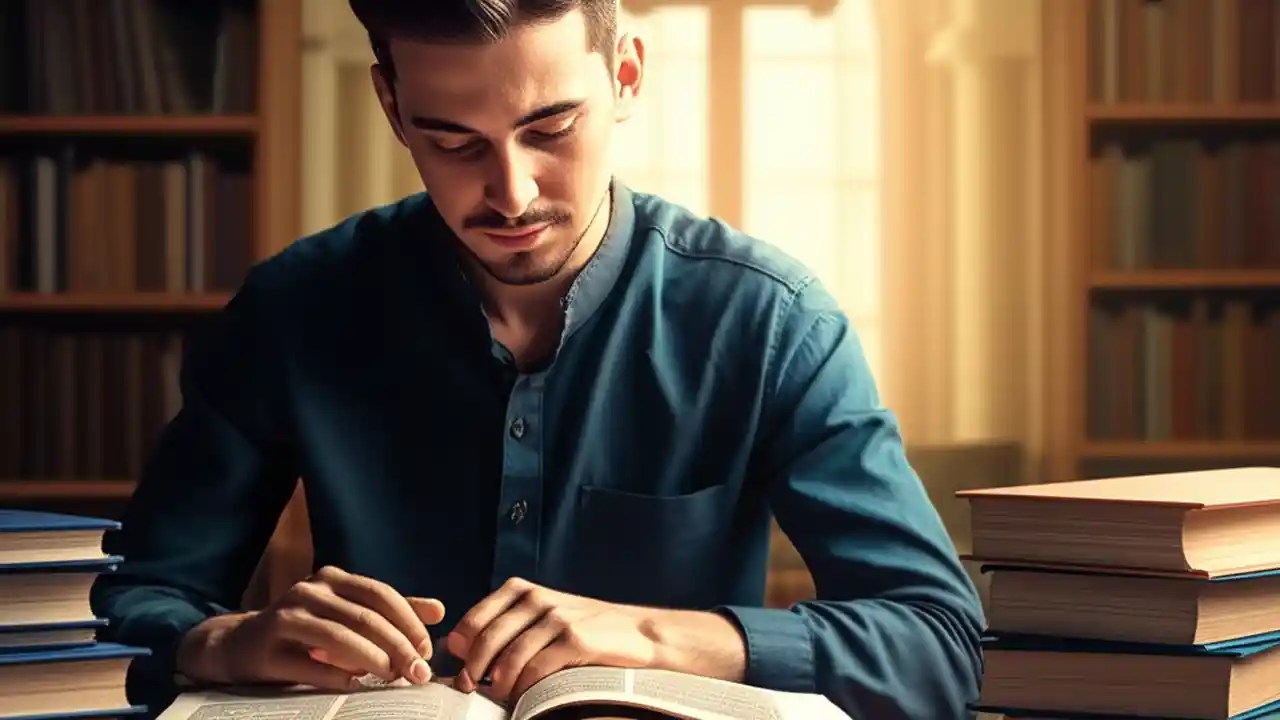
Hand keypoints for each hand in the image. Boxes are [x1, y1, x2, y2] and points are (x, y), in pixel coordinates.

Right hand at [176, 565, 445, 690]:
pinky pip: (311, 666)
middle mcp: (310, 590)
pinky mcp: (267, 644)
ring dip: (374, 661)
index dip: (409, 622)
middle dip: (399, 647)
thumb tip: (439, 610)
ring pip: (341, 638)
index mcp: (333, 578)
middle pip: (366, 617)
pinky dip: (338, 677)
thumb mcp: (347, 613)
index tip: (427, 650)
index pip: (382, 594)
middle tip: (418, 672)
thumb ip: (391, 611)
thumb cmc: (304, 629)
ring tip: (393, 678)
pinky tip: (355, 687)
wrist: (239, 643)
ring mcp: (286, 614)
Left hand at [446, 578, 657, 701]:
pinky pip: (537, 668)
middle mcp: (537, 599)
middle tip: (470, 689)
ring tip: (499, 695)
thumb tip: (456, 646)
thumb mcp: (542, 617)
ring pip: (511, 656)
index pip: (476, 619)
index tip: (461, 671)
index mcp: (522, 590)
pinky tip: (524, 696)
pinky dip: (525, 687)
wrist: (636, 633)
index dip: (462, 649)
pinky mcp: (575, 638)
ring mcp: (557, 617)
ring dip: (499, 683)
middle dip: (474, 669)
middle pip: (489, 639)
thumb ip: (504, 626)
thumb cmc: (584, 629)